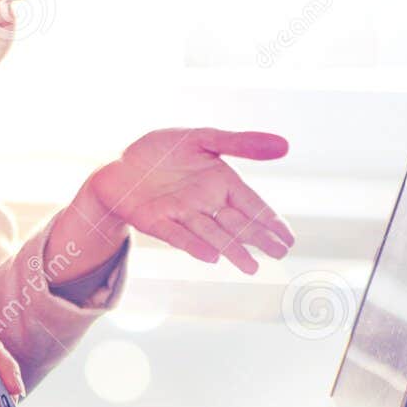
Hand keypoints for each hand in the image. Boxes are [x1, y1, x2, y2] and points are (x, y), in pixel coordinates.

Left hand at [52, 128, 294, 274]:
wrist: (117, 162)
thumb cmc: (161, 150)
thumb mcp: (202, 139)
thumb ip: (240, 143)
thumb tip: (286, 146)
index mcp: (220, 182)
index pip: (252, 205)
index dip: (270, 221)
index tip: (289, 239)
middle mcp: (204, 203)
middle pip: (236, 223)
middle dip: (257, 238)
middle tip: (279, 254)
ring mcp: (181, 214)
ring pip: (211, 234)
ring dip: (230, 249)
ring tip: (251, 267)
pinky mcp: (156, 222)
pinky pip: (177, 235)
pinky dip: (194, 244)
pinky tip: (211, 256)